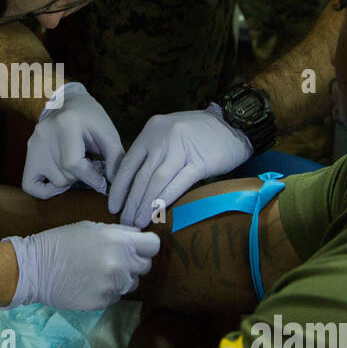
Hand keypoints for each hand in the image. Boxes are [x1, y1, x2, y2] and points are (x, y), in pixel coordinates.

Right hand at [3, 220, 159, 309]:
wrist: (36, 268)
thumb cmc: (62, 241)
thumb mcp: (92, 227)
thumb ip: (119, 233)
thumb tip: (137, 236)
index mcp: (120, 241)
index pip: (153, 245)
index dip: (146, 245)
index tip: (138, 247)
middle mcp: (122, 264)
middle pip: (145, 266)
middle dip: (134, 262)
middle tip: (114, 259)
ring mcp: (114, 286)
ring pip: (131, 283)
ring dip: (121, 278)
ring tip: (99, 272)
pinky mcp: (104, 302)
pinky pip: (116, 296)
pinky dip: (107, 291)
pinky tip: (90, 283)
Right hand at [22, 82, 124, 198]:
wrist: (68, 102)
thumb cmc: (91, 119)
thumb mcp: (108, 135)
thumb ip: (115, 161)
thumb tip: (114, 189)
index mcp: (66, 122)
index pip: (73, 164)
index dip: (92, 178)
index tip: (103, 182)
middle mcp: (44, 133)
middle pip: (65, 175)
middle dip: (84, 177)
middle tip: (92, 166)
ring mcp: (34, 144)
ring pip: (55, 182)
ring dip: (72, 179)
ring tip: (79, 165)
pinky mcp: (29, 153)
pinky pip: (30, 185)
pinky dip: (48, 190)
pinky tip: (62, 178)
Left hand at [108, 105, 252, 227]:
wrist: (233, 125)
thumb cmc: (198, 133)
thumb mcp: (169, 133)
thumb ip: (152, 151)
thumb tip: (134, 182)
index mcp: (152, 130)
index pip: (128, 163)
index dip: (119, 188)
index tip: (113, 206)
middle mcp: (164, 138)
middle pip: (141, 176)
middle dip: (130, 202)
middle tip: (124, 220)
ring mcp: (182, 148)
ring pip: (156, 182)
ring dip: (144, 205)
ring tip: (137, 222)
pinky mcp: (200, 161)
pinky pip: (178, 184)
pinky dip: (165, 200)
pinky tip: (157, 214)